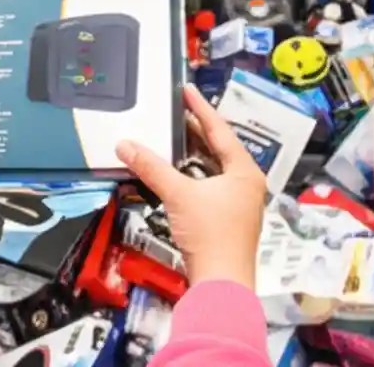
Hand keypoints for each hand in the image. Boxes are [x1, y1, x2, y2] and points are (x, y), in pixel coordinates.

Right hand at [116, 84, 266, 289]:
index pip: (220, 130)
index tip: (187, 91)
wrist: (221, 283)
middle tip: (175, 112)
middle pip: (218, 149)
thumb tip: (127, 146)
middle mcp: (246, 184)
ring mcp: (238, 203)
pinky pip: (209, 187)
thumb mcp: (179, 194)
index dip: (201, 109)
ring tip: (172, 138)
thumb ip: (151, 167)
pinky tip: (176, 174)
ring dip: (192, 155)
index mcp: (244, 171)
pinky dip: (192, 176)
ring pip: (213, 169)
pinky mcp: (227, 220)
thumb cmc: (212, 237)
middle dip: (195, 131)